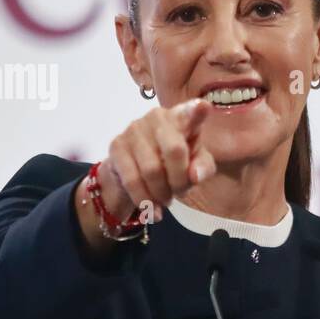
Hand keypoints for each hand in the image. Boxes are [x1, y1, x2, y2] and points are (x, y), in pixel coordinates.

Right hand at [99, 98, 216, 220]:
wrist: (135, 171)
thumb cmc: (175, 163)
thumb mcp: (196, 166)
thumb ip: (203, 168)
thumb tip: (194, 176)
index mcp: (183, 118)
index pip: (191, 112)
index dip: (196, 111)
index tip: (203, 108)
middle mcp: (158, 117)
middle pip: (175, 151)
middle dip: (180, 181)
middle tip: (180, 194)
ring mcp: (134, 128)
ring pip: (152, 170)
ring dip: (161, 194)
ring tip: (166, 201)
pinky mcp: (116, 145)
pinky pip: (132, 180)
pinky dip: (144, 200)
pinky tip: (151, 210)